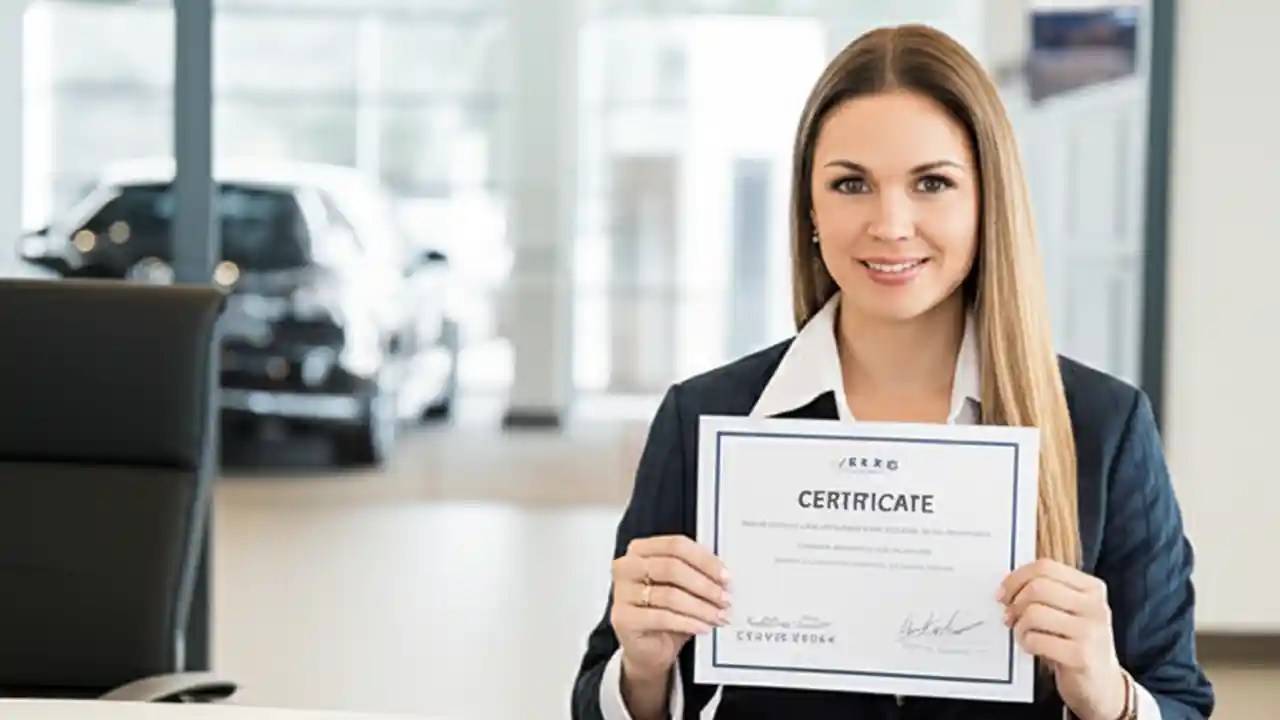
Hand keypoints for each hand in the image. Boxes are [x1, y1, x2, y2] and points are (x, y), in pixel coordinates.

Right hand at [610, 535, 731, 682]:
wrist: (648, 648)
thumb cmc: (665, 612)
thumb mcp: (682, 587)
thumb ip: (697, 573)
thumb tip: (724, 575)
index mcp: (641, 550)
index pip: (676, 545)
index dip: (704, 560)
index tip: (725, 576)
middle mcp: (627, 567)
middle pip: (672, 568)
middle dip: (705, 585)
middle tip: (725, 598)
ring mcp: (622, 593)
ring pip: (670, 595)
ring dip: (701, 607)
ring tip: (718, 615)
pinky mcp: (623, 619)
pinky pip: (662, 617)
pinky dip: (688, 622)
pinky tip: (703, 627)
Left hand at [999, 559, 1127, 719]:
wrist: (1103, 685)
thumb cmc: (1078, 643)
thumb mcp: (1071, 611)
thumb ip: (1048, 592)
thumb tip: (1008, 585)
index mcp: (1092, 588)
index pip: (1046, 566)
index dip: (1017, 578)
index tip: (1003, 592)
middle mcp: (1095, 606)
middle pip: (1038, 587)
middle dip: (1015, 602)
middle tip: (1009, 616)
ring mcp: (1091, 631)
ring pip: (1034, 613)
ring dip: (1019, 625)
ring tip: (1022, 633)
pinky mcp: (1081, 656)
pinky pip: (1036, 640)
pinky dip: (1025, 642)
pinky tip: (1031, 647)